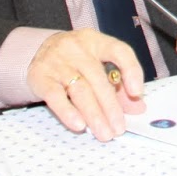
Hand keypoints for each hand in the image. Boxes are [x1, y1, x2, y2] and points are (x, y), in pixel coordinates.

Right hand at [26, 30, 145, 140]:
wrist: (37, 51)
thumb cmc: (76, 61)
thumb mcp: (97, 64)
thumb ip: (119, 85)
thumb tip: (138, 107)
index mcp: (96, 41)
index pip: (119, 51)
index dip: (131, 70)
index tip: (137, 93)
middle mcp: (77, 48)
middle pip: (98, 78)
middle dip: (111, 107)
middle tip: (119, 129)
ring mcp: (57, 61)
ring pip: (80, 90)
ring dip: (94, 114)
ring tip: (104, 133)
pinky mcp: (39, 75)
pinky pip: (55, 96)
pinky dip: (68, 112)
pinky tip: (79, 125)